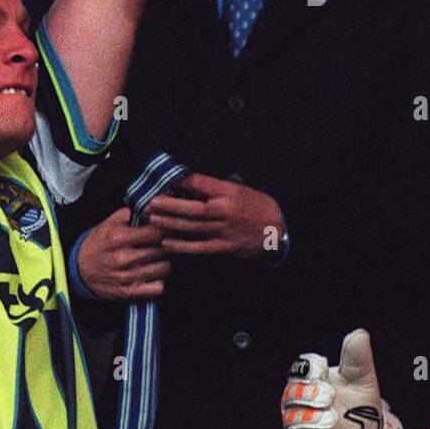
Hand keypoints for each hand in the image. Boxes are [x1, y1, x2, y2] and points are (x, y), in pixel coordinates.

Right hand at [76, 208, 169, 300]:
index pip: (155, 233)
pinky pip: (157, 287)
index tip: (165, 229)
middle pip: (162, 250)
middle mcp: (122, 258)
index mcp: (118, 238)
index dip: (165, 229)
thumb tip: (148, 206)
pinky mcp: (127, 292)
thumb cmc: (97, 244)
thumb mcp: (107, 223)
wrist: (78, 270)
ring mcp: (125, 277)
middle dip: (166, 245)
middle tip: (164, 242)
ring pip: (163, 268)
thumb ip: (128, 213)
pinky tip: (153, 273)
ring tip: (158, 257)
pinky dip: (159, 280)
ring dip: (164, 262)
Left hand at [144, 172, 284, 258]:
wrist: (278, 230)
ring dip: (170, 223)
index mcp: (229, 193)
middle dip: (169, 205)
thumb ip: (214, 188)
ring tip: (152, 219)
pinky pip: (199, 247)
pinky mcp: (224, 247)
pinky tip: (167, 242)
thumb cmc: (256, 206)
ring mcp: (224, 231)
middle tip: (150, 202)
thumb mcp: (238, 189)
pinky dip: (182, 245)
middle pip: (193, 208)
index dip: (180, 182)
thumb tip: (187, 185)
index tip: (164, 181)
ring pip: (192, 227)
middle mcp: (225, 211)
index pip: (200, 184)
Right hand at [280, 329, 404, 428]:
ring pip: (293, 421)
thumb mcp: (362, 378)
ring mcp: (300, 426)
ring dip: (312, 420)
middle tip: (329, 397)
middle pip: (291, 395)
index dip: (309, 372)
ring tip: (332, 419)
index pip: (299, 370)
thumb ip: (357, 358)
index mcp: (312, 379)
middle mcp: (300, 402)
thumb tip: (359, 334)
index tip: (323, 373)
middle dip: (309, 396)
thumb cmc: (360, 403)